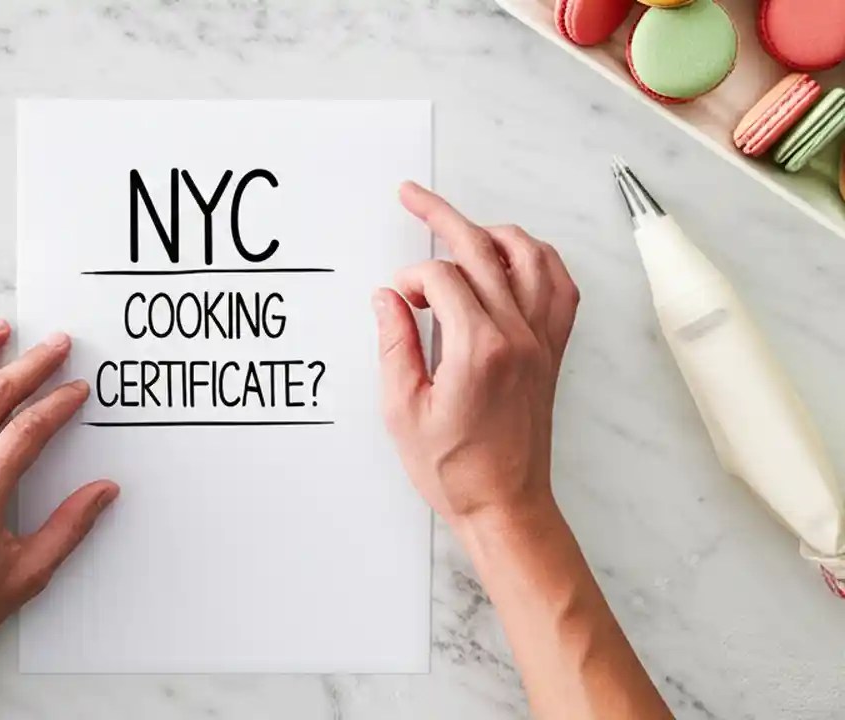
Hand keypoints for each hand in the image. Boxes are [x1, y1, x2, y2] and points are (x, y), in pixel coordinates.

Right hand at [373, 182, 578, 530]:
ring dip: (494, 233)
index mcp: (478, 349)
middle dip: (443, 217)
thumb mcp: (402, 410)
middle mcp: (518, 335)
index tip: (394, 299)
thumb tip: (388, 298)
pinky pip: (560, 287)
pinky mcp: (553, 352)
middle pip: (484, 250)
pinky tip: (514, 261)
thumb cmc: (454, 469)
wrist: (505, 505)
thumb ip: (395, 344)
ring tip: (464, 230)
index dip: (409, 280)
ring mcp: (542, 341)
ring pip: (531, 256)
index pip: (442, 278)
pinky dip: (539, 261)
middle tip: (414, 196)